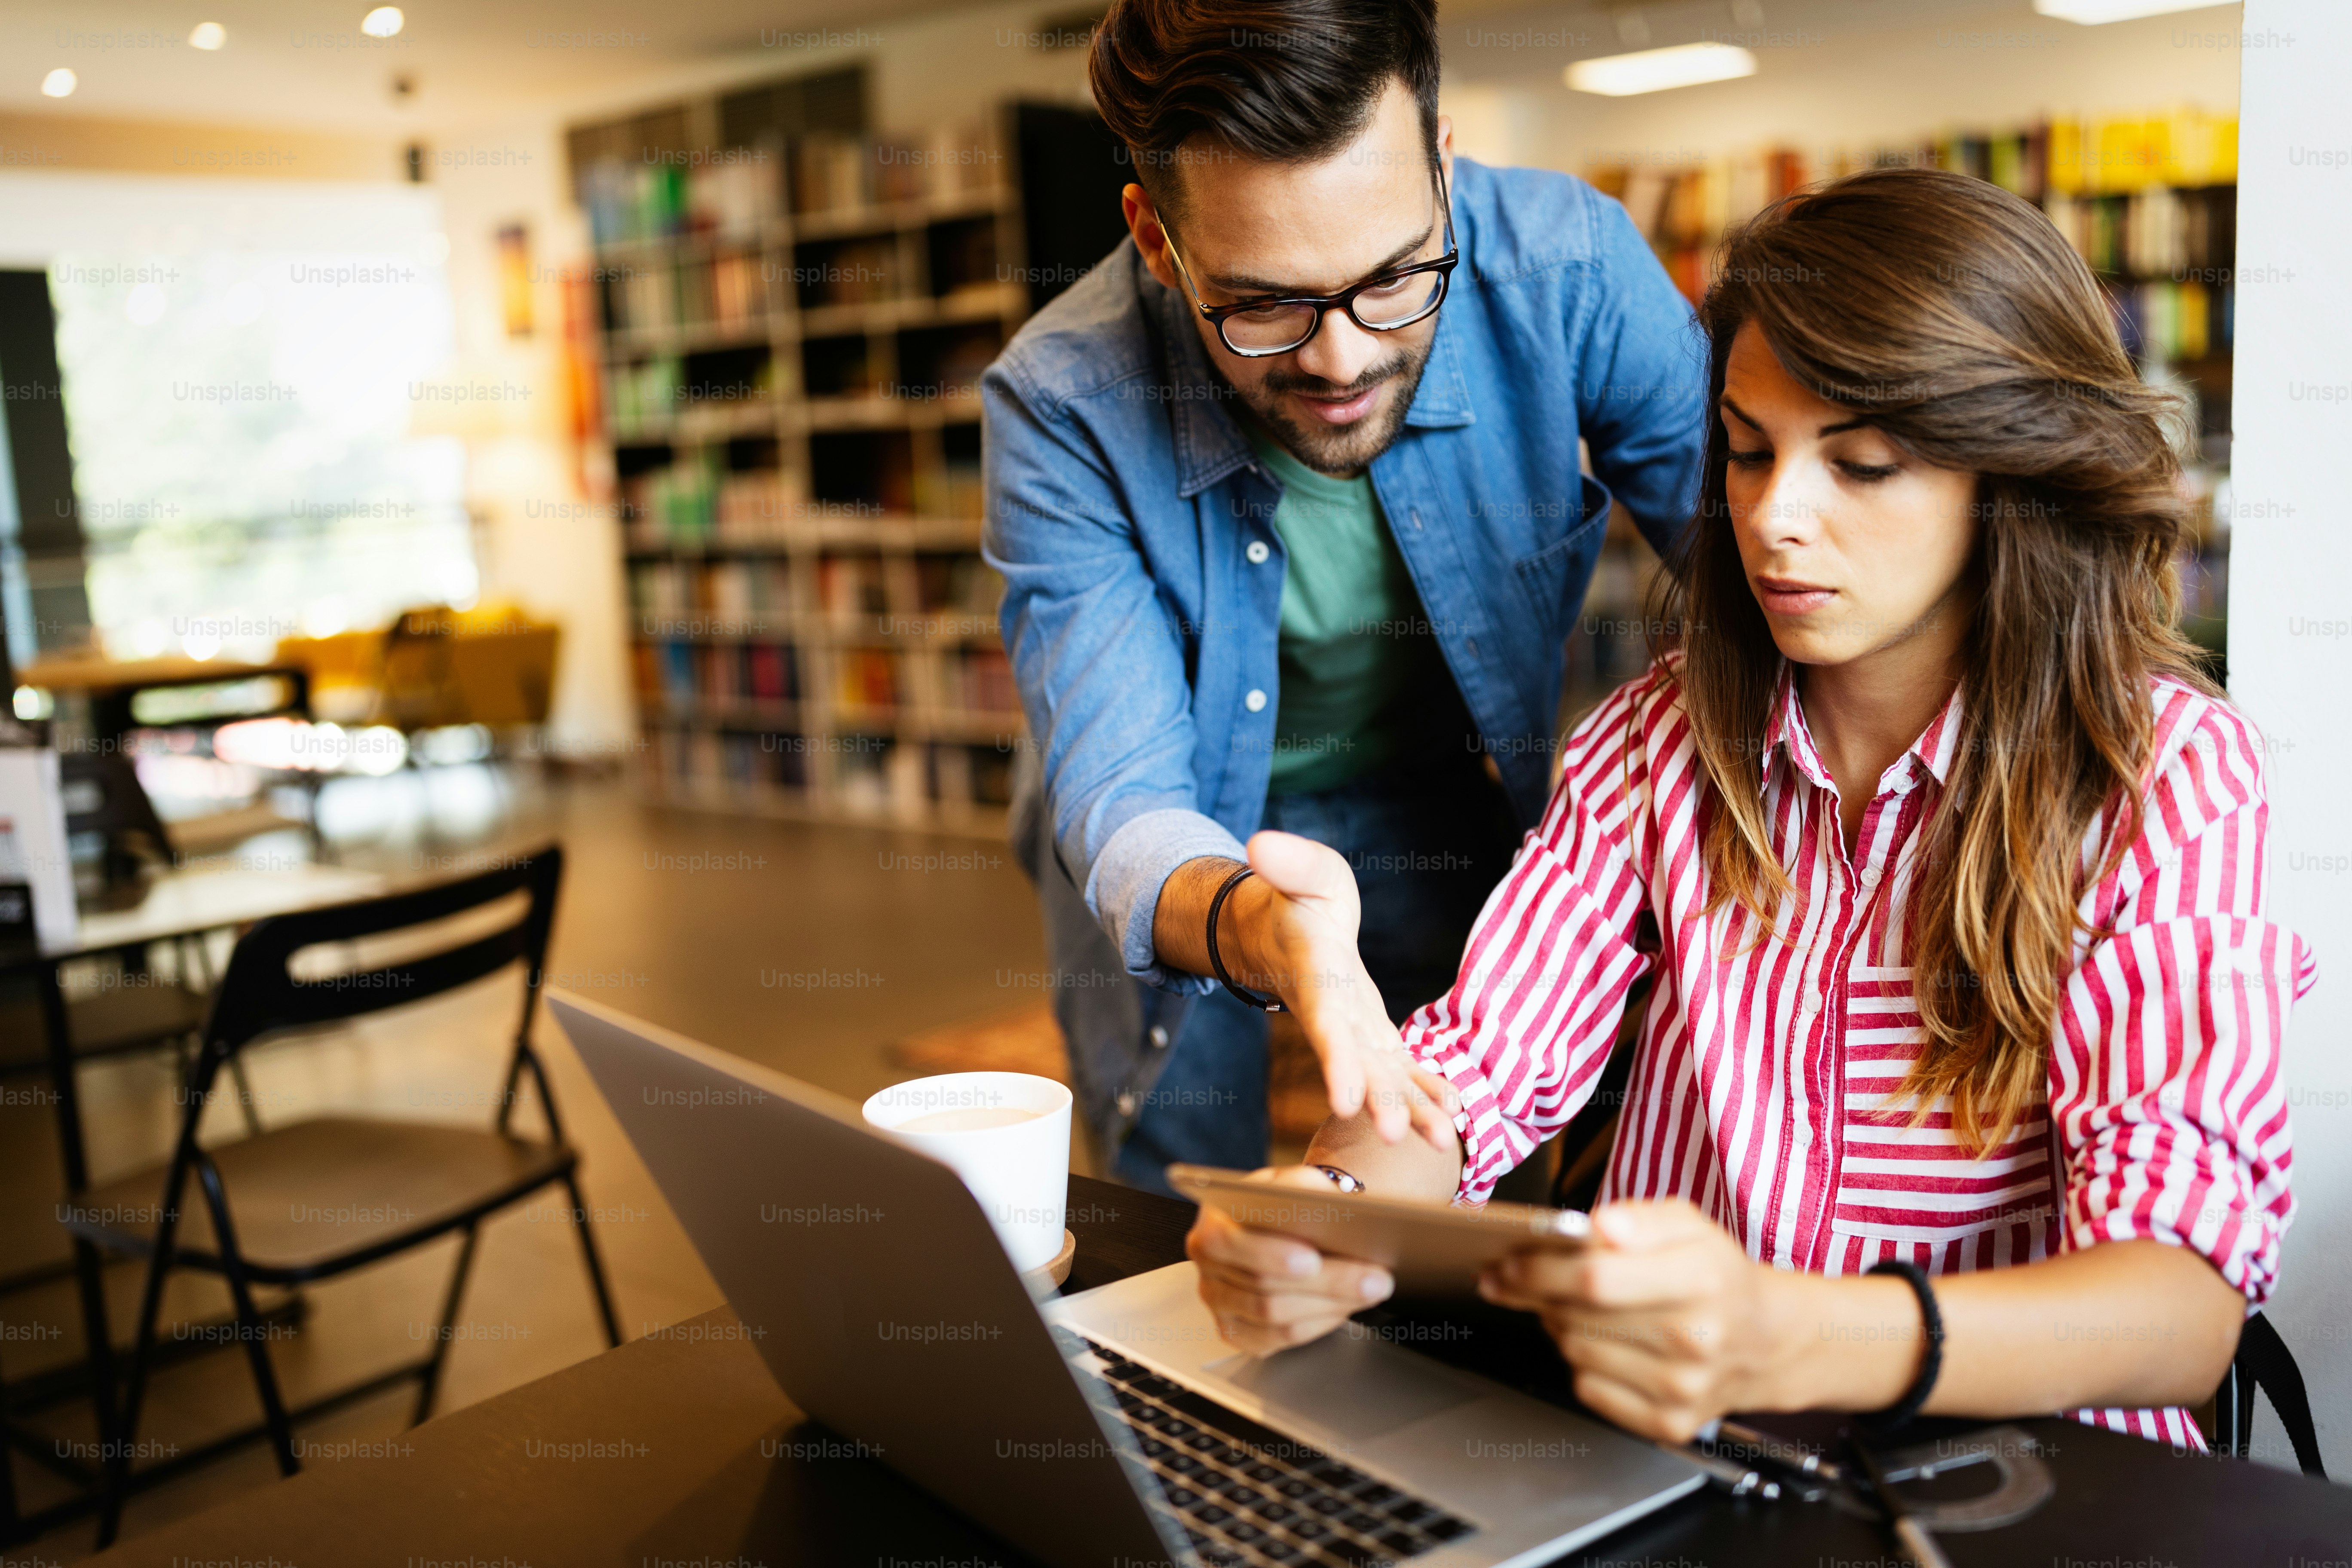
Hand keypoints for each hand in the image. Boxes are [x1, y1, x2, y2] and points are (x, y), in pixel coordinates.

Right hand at [1186, 1167, 1395, 1353]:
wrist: (1293, 1226)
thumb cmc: (1292, 1204)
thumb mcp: (1294, 1182)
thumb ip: (1300, 1187)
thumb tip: (1317, 1205)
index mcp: (1211, 1224)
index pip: (1227, 1243)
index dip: (1268, 1253)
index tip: (1312, 1259)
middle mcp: (1209, 1268)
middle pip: (1262, 1285)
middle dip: (1326, 1282)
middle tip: (1375, 1277)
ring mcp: (1219, 1305)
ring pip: (1274, 1316)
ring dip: (1331, 1304)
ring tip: (1373, 1288)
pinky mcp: (1238, 1333)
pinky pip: (1279, 1338)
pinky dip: (1319, 1323)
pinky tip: (1346, 1305)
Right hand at [1241, 831, 1458, 1149]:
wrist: (1289, 933)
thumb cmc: (1299, 900)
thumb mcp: (1301, 873)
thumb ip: (1290, 864)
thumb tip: (1262, 843)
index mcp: (1315, 981)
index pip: (1324, 1027)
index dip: (1336, 1062)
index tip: (1344, 1101)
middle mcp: (1335, 1018)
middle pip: (1357, 1065)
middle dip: (1377, 1100)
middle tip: (1397, 1135)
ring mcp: (1356, 1033)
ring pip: (1385, 1078)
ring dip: (1413, 1108)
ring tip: (1444, 1140)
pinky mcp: (1376, 1038)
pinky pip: (1403, 1071)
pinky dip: (1426, 1091)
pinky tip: (1456, 1114)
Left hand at [1477, 1199, 1786, 1442]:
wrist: (1765, 1340)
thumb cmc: (1716, 1275)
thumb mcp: (1688, 1224)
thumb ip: (1639, 1218)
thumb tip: (1599, 1227)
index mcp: (1700, 1280)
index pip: (1594, 1278)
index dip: (1539, 1268)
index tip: (1510, 1261)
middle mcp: (1694, 1340)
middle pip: (1578, 1317)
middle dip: (1539, 1294)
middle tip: (1530, 1278)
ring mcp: (1683, 1389)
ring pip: (1576, 1353)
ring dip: (1559, 1326)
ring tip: (1575, 1307)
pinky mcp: (1670, 1423)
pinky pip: (1590, 1391)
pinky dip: (1582, 1365)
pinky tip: (1602, 1344)